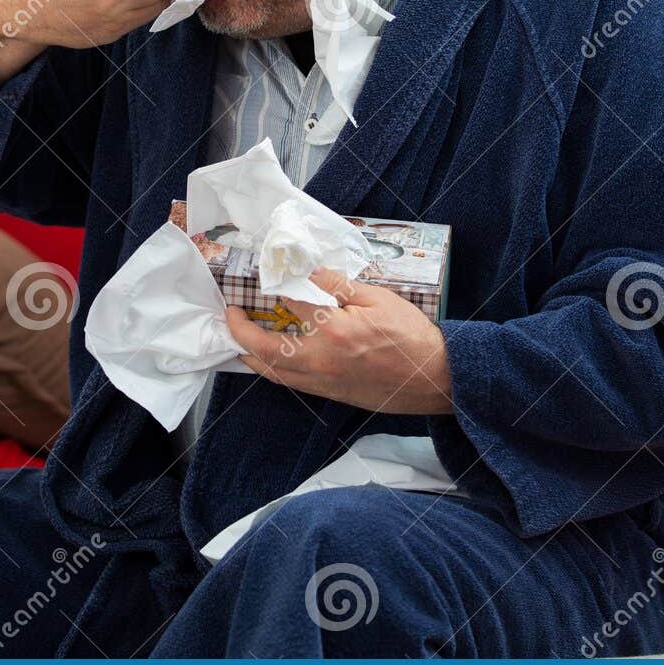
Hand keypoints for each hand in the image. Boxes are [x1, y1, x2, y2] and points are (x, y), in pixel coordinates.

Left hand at [224, 267, 452, 414]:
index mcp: (333, 330)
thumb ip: (337, 285)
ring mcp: (322, 381)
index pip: (290, 301)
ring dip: (250, 354)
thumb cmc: (410, 336)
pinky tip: (268, 357)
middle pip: (264, 348)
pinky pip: (289, 382)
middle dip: (240, 330)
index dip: (277, 284)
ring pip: (272, 372)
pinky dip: (271, 369)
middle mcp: (320, 359)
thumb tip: (308, 271)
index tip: (269, 272)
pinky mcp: (328, 394)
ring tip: (239, 337)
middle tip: (230, 312)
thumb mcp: (376, 298)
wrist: (432, 378)